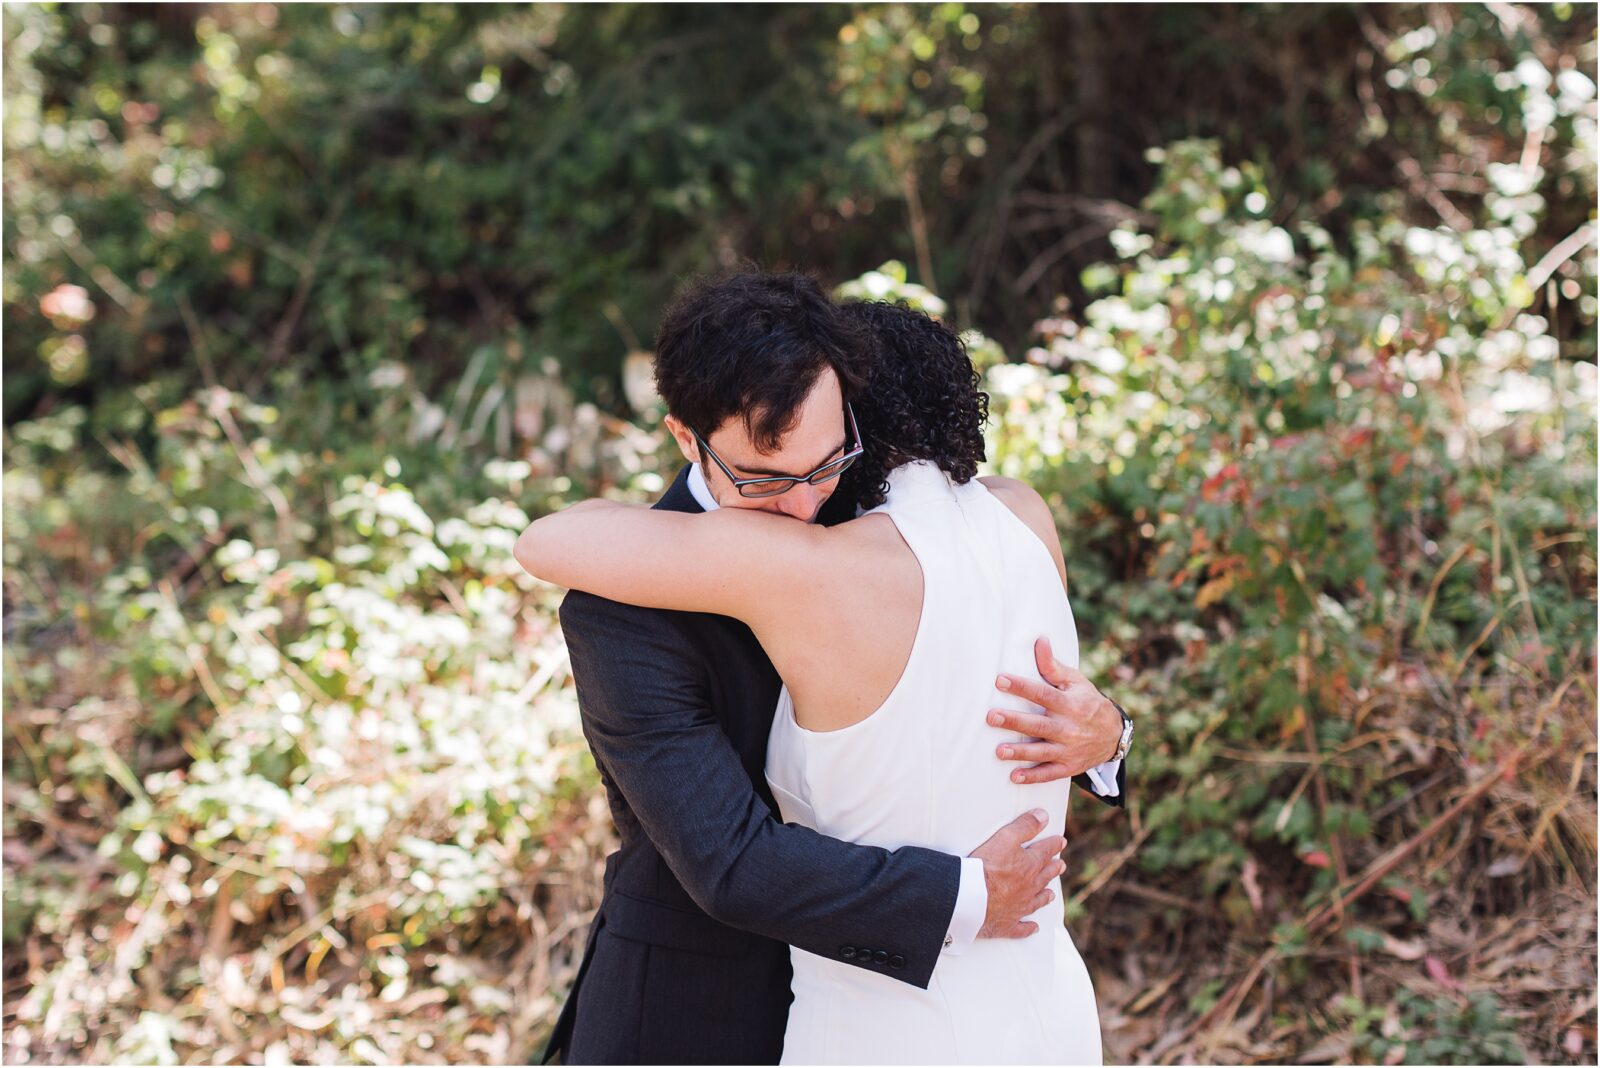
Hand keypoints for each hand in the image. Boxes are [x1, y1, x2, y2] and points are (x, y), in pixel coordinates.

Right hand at [968, 808, 1067, 938]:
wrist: (970, 899)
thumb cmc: (986, 866)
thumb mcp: (1006, 837)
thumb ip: (1025, 826)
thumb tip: (1044, 816)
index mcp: (1030, 866)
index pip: (1045, 852)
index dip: (1054, 845)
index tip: (1061, 842)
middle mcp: (1029, 888)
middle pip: (1044, 877)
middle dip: (1053, 869)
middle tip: (1061, 865)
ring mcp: (1019, 908)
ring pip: (1036, 901)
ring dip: (1044, 896)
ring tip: (1050, 894)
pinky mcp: (1006, 925)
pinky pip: (1021, 929)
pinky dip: (1028, 928)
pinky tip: (1034, 928)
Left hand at [989, 636, 1121, 785]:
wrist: (1114, 735)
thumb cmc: (1088, 702)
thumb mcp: (1076, 682)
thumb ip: (1053, 666)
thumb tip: (1039, 641)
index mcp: (1071, 704)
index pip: (1043, 694)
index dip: (1021, 687)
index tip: (1000, 680)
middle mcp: (1070, 727)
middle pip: (1039, 724)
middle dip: (1015, 721)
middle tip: (992, 717)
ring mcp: (1069, 749)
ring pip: (1042, 751)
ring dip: (1021, 752)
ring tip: (999, 750)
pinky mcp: (1069, 766)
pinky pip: (1050, 774)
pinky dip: (1033, 777)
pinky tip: (1014, 776)